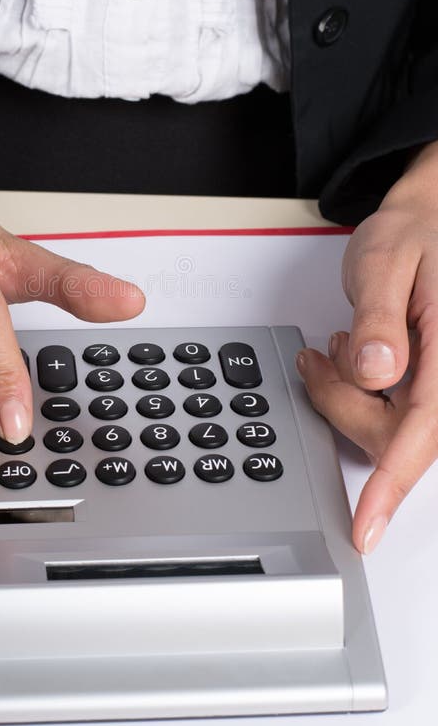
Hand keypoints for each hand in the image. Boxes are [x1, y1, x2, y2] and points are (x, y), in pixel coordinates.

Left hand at [296, 157, 437, 553]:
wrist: (425, 218)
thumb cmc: (416, 232)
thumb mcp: (387, 261)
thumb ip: (380, 316)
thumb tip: (376, 370)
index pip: (423, 430)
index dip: (391, 485)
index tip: (366, 527)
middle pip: (393, 434)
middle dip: (343, 405)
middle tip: (318, 358)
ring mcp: (436, 382)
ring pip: (383, 427)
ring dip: (343, 396)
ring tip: (334, 344)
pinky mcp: (421, 383)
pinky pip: (383, 410)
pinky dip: (351, 390)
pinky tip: (346, 352)